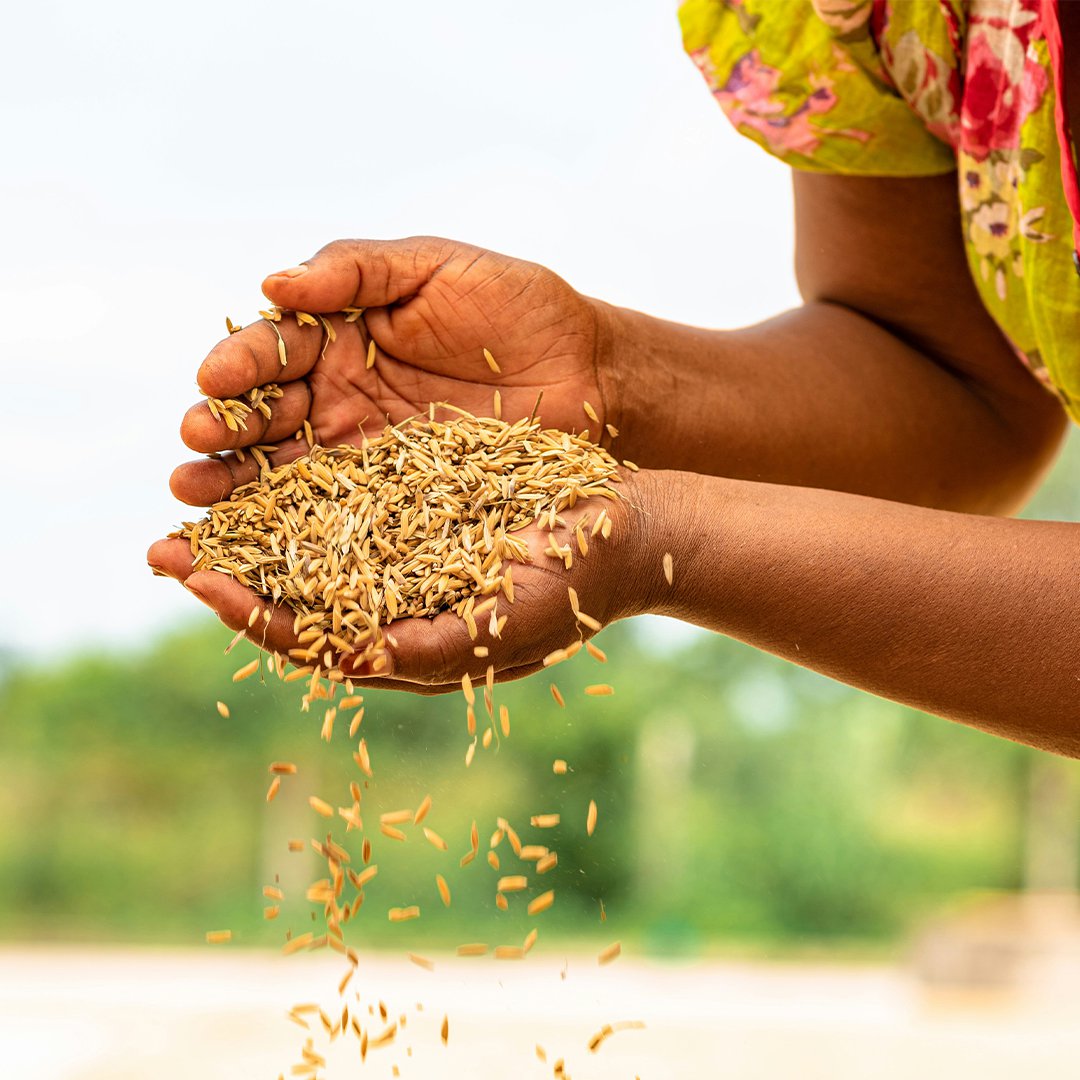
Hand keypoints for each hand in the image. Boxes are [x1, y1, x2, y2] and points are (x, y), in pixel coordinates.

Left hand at [147, 473, 654, 695]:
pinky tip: (267, 449)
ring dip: (250, 521)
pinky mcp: (409, 506)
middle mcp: (387, 602)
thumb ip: (436, 645)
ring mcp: (396, 554)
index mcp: (400, 643)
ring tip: (198, 491)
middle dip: (227, 573)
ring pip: (306, 544)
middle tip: (163, 548)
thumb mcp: (511, 619)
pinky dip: (298, 479)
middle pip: (290, 595)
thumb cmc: (574, 582)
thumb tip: (358, 660)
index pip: (309, 638)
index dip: (251, 613)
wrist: (620, 528)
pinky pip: (341, 496)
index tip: (198, 580)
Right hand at [169, 236, 614, 507]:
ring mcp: (365, 452)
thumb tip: (272, 283)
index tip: (216, 379)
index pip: (275, 349)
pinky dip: (294, 528)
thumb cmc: (518, 307)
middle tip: (193, 444)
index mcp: (341, 336)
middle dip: (223, 429)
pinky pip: (338, 514)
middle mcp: (340, 396)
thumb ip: (357, 269)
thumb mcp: (438, 268)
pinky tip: (255, 541)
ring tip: (196, 495)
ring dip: (236, 482)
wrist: (588, 372)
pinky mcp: (397, 499)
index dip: (242, 363)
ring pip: (286, 470)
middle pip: (265, 416)